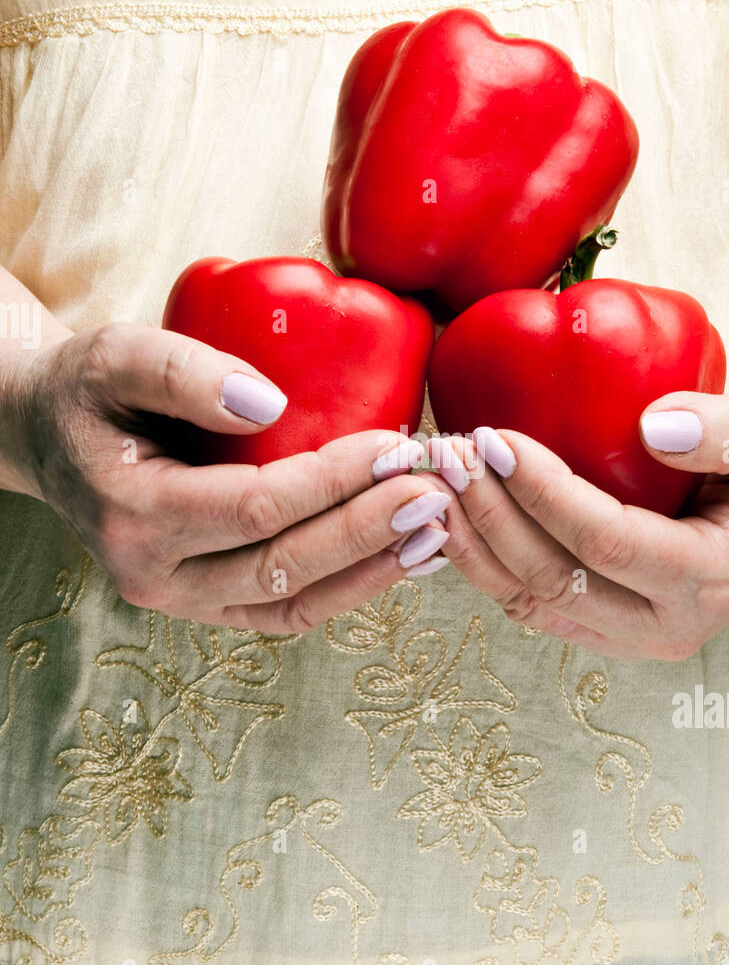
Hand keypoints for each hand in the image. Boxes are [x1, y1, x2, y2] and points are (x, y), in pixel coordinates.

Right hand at [5, 322, 452, 631]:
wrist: (51, 437)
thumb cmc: (89, 390)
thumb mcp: (117, 355)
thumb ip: (183, 372)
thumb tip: (271, 403)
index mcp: (133, 515)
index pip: (254, 507)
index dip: (332, 481)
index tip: (396, 445)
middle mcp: (157, 576)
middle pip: (283, 565)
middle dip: (369, 529)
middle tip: (437, 493)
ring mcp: (185, 600)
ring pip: (294, 602)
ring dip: (373, 571)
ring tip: (441, 533)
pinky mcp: (212, 603)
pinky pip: (289, 609)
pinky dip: (351, 587)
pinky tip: (402, 556)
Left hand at [430, 391, 728, 660]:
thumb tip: (653, 425)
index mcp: (709, 581)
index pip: (604, 542)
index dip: (542, 493)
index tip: (496, 438)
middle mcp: (663, 627)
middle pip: (551, 581)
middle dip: (489, 515)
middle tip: (449, 451)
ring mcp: (626, 638)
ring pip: (525, 602)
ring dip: (471, 540)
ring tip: (435, 476)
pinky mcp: (598, 628)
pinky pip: (525, 602)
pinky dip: (482, 558)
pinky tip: (452, 509)